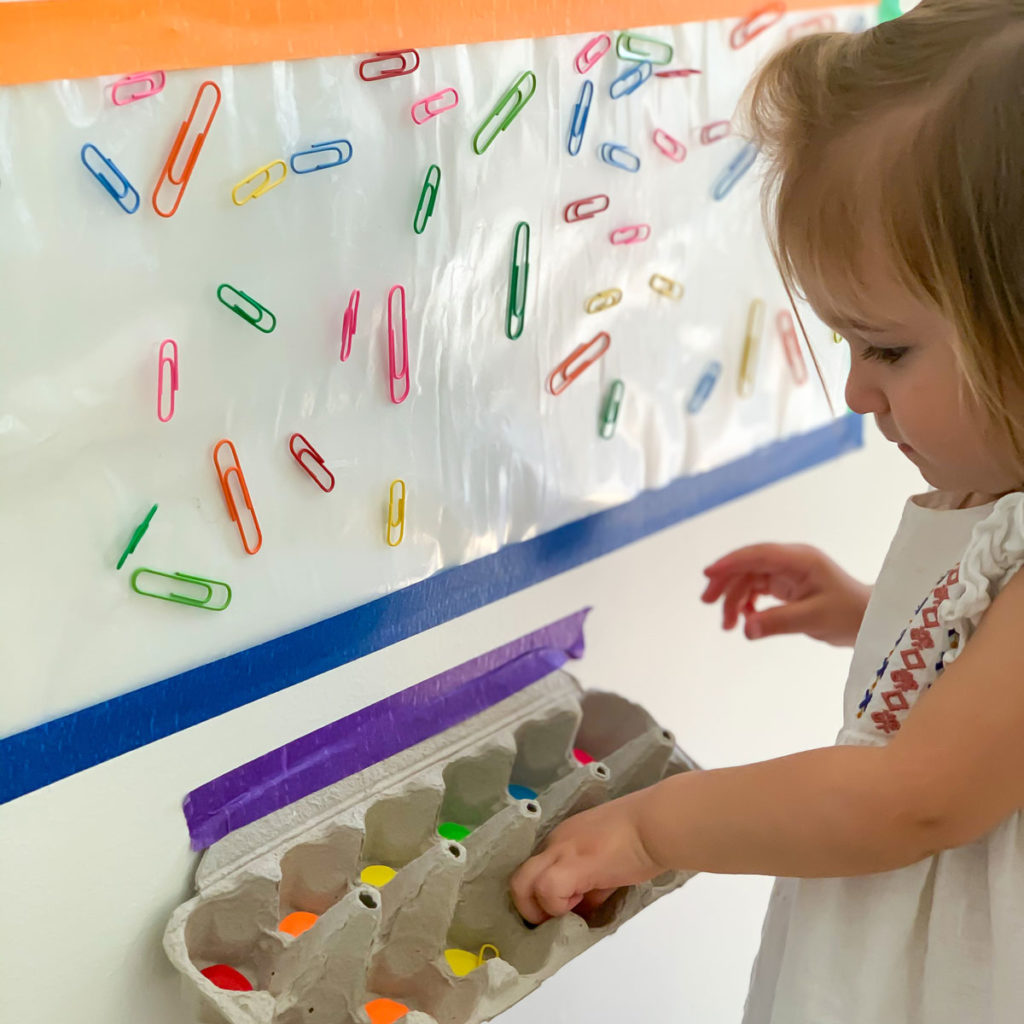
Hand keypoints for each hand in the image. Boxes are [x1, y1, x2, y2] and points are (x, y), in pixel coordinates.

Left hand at [509, 792, 662, 924]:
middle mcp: (554, 843)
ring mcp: (561, 852)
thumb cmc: (640, 836)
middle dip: (530, 908)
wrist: (655, 822)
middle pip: (518, 879)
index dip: (542, 897)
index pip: (534, 872)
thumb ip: (590, 883)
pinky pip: (548, 889)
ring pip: (522, 885)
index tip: (566, 907)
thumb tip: (584, 907)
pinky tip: (582, 902)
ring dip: (542, 908)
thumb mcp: (607, 861)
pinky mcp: (574, 864)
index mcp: (561, 840)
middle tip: (556, 917)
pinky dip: (558, 905)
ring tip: (571, 908)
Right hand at [701, 543, 870, 646]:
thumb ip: (779, 622)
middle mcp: (790, 561)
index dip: (731, 562)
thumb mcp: (814, 619)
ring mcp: (787, 572)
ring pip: (749, 579)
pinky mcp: (786, 586)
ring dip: (734, 598)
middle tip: (706, 602)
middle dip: (725, 581)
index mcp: (800, 559)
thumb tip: (745, 629)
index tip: (708, 574)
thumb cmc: (849, 615)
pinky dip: (747, 603)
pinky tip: (746, 620)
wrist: (870, 621)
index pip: (758, 554)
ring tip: (727, 625)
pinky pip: (757, 589)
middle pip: (748, 564)